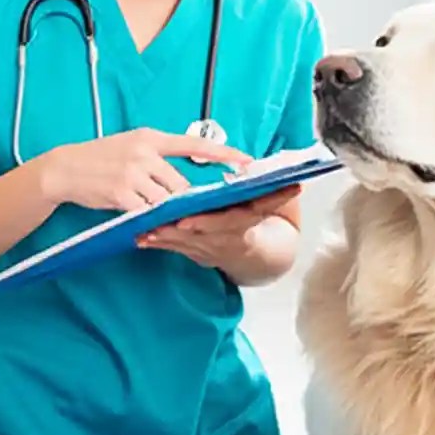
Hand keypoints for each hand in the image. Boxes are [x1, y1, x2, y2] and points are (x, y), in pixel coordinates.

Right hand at [38, 128, 251, 211]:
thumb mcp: (130, 145)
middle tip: (178, 209)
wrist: (65, 168)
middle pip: (180, 184)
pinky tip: (137, 217)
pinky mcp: (121, 193)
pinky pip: (145, 212)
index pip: (194, 144)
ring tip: (150, 211)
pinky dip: (145, 218)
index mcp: (150, 138)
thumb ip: (156, 155)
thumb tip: (183, 175)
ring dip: (161, 211)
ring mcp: (133, 173)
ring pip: (165, 201)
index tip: (245, 160)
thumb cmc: (100, 158)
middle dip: (181, 200)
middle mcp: (144, 153)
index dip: (223, 154)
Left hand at [136, 184, 302, 267]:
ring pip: (181, 242)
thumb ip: (276, 195)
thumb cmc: (253, 219)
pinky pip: (171, 248)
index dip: (207, 223)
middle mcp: (222, 239)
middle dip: (174, 231)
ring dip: (160, 236)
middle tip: (152, 223)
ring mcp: (205, 248)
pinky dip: (155, 243)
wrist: (249, 251)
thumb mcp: (268, 207)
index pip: (225, 224)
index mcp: (240, 224)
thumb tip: (295, 183)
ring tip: (141, 229)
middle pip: (196, 235)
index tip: (188, 220)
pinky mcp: (191, 251)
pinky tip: (138, 237)